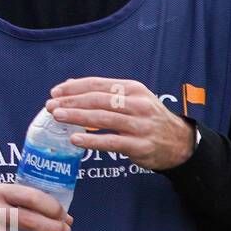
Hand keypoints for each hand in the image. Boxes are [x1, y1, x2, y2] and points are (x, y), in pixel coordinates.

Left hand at [45, 76, 196, 170]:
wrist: (179, 143)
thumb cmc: (148, 118)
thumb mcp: (132, 98)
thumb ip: (104, 92)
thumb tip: (69, 85)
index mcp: (132, 89)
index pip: (98, 84)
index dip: (74, 88)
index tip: (55, 92)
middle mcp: (137, 104)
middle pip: (97, 100)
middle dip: (71, 102)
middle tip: (51, 106)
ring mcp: (139, 125)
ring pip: (102, 118)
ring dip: (76, 117)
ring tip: (57, 117)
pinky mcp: (140, 146)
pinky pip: (111, 142)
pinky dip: (91, 140)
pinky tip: (75, 139)